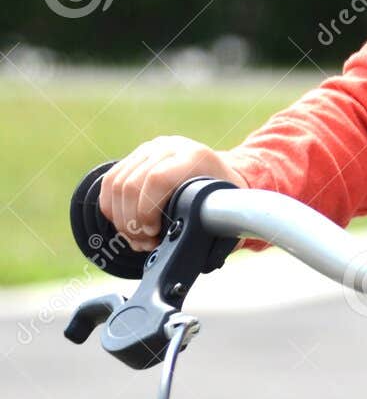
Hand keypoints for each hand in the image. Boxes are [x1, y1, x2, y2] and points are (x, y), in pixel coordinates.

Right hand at [97, 137, 247, 251]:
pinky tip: (125, 225)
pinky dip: (111, 208)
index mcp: (194, 157)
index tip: (154, 233)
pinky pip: (110, 182)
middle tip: (144, 243)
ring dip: (121, 219)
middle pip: (131, 184)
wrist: (220, 173)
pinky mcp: (135, 157)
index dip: (147, 210)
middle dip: (131, 222)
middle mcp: (169, 148)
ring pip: (116, 184)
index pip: (157, 179)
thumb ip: (208, 224)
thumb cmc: (224, 198)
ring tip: (138, 239)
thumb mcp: (225, 209)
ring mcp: (150, 149)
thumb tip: (182, 250)